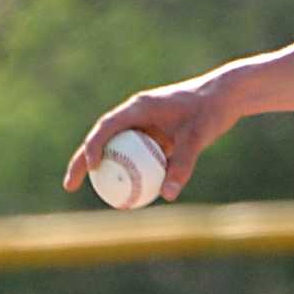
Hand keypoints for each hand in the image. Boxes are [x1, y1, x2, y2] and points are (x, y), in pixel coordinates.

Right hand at [63, 76, 242, 202]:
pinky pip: (134, 156)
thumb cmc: (210, 111)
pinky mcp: (152, 135)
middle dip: (82, 162)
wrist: (224, 97)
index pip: (106, 127)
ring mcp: (142, 126)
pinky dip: (128, 172)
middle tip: (69, 186)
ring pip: (115, 149)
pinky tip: (127, 195)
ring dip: (102, 170)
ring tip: (90, 195)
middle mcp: (135, 115)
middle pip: (101, 140)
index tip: (90, 167)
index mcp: (139, 107)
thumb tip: (168, 196)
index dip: (93, 146)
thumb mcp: (198, 137)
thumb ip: (183, 164)